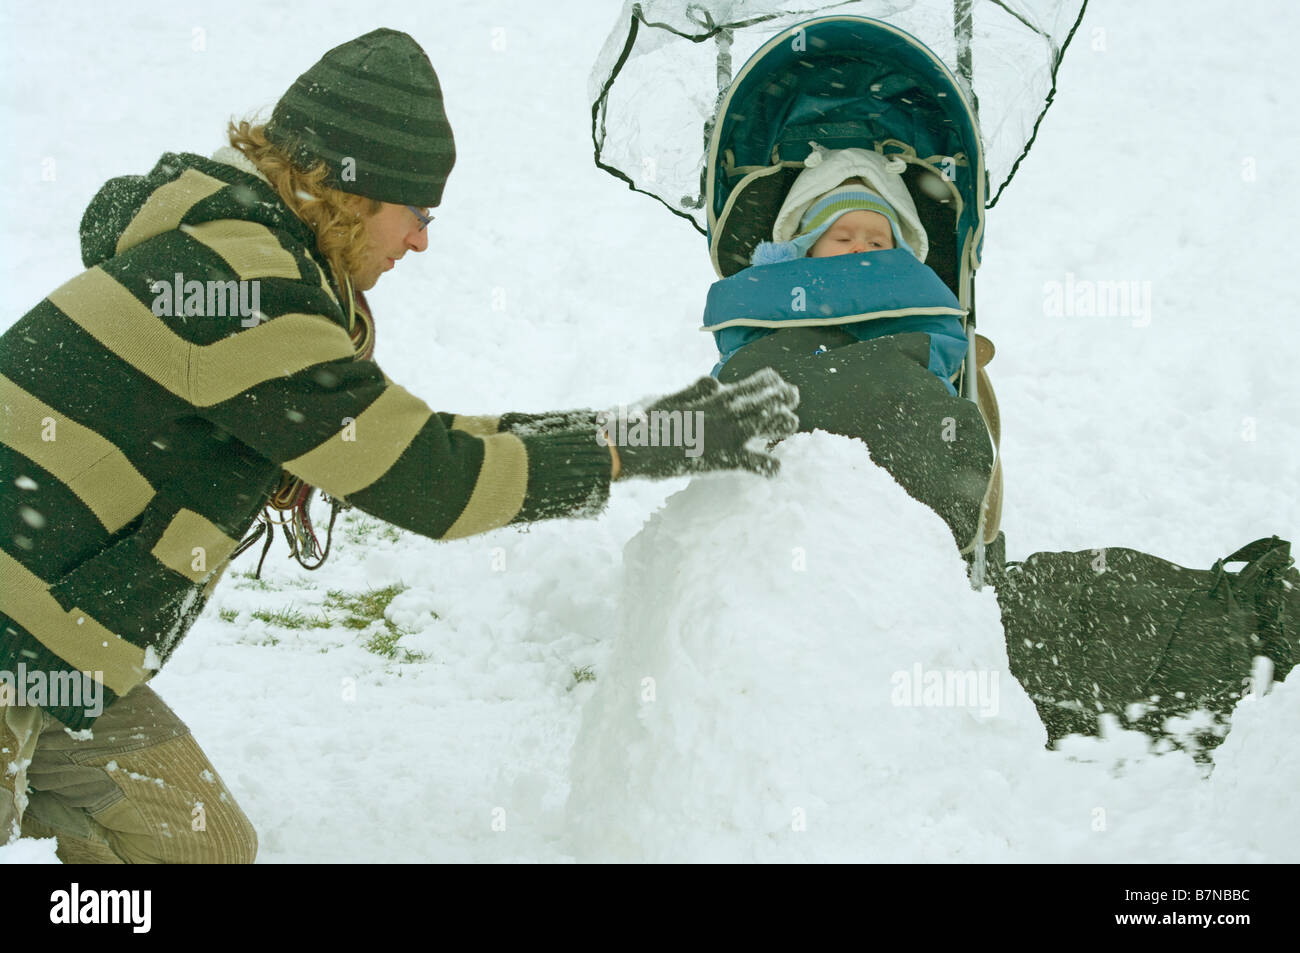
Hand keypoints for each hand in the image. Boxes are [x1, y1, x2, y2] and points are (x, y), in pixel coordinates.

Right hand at [603, 369, 799, 479]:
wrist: (633, 445)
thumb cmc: (646, 421)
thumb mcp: (671, 397)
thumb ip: (696, 391)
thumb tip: (715, 383)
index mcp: (715, 396)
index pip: (756, 382)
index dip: (771, 381)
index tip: (777, 382)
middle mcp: (728, 412)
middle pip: (771, 400)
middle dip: (785, 397)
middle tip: (792, 398)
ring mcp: (730, 435)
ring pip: (773, 424)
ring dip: (783, 424)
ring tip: (787, 424)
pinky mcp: (726, 460)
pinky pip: (759, 465)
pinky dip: (769, 468)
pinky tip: (772, 470)